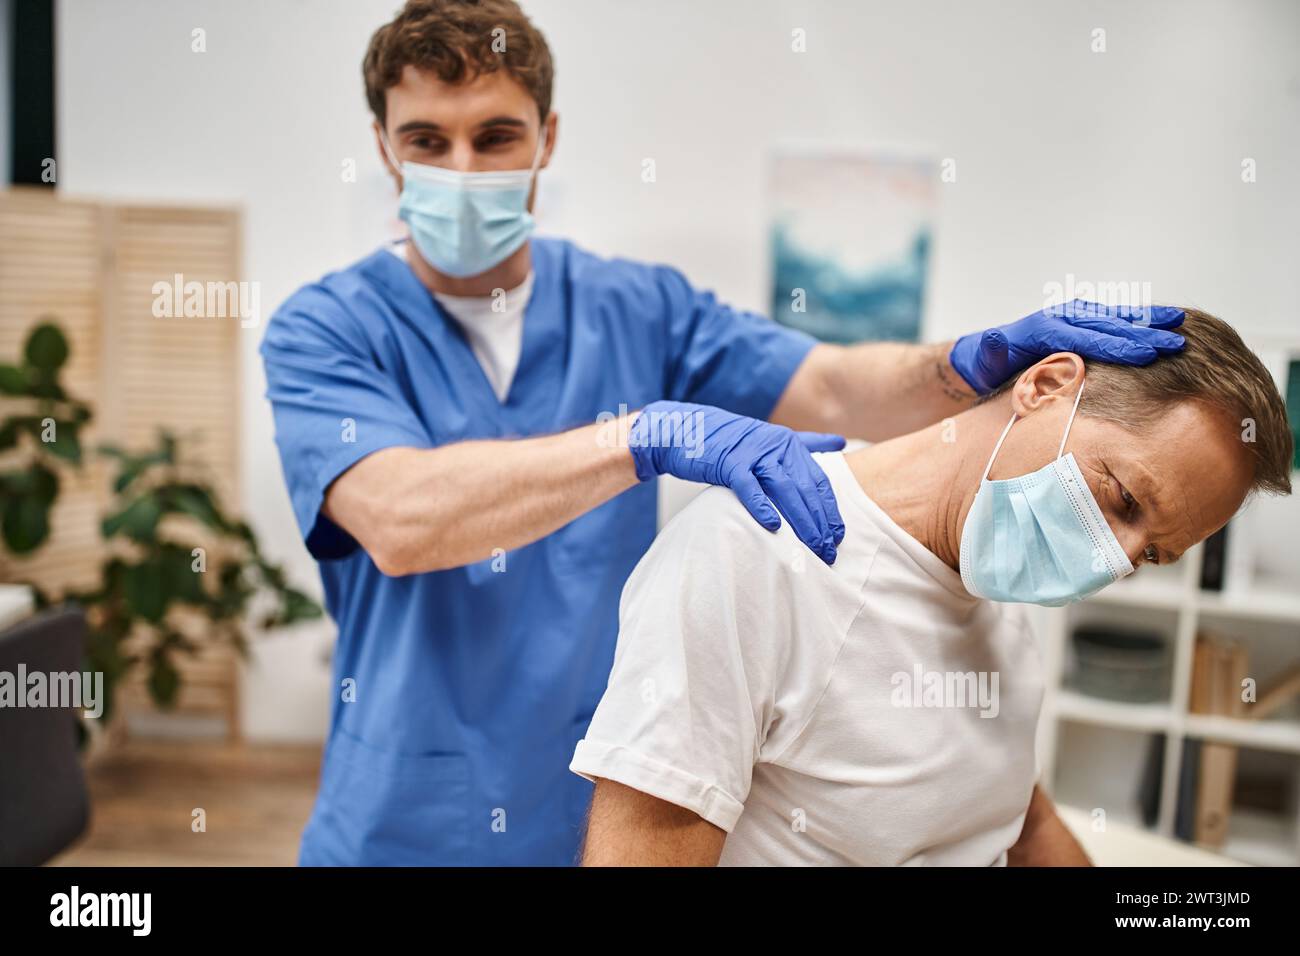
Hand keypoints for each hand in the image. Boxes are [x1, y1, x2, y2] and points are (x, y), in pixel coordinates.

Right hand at [628, 401, 845, 563]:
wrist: (684, 430)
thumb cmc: (728, 442)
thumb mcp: (770, 439)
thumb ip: (806, 442)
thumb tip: (841, 441)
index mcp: (788, 443)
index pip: (817, 480)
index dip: (830, 510)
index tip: (838, 536)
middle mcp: (775, 445)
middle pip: (806, 488)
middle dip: (820, 522)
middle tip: (829, 551)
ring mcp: (752, 453)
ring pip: (785, 489)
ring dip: (801, 520)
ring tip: (812, 547)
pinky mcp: (729, 462)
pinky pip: (749, 487)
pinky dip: (762, 506)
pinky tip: (774, 527)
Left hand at [949, 300, 1185, 394]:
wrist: (988, 353)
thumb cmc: (992, 364)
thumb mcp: (988, 358)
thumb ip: (995, 349)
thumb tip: (996, 337)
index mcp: (1044, 327)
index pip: (1087, 338)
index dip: (1117, 346)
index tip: (1146, 354)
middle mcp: (1063, 315)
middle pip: (1108, 325)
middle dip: (1143, 335)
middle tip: (1176, 344)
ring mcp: (1075, 314)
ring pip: (1117, 316)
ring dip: (1149, 320)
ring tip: (1181, 323)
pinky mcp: (1083, 318)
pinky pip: (1116, 316)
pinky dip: (1141, 317)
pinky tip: (1167, 319)